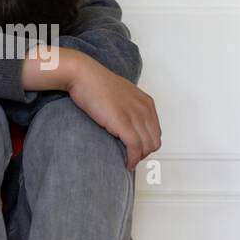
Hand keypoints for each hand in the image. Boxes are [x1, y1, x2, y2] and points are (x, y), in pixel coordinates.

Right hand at [64, 55, 161, 170]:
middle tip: (131, 158)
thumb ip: (129, 107)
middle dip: (144, 153)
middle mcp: (144, 109)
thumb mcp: (122, 95)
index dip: (147, 144)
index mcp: (146, 103)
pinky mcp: (122, 122)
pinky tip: (127, 164)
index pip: (156, 132)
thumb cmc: (96, 84)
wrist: (83, 75)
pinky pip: (135, 147)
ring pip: (147, 147)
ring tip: (128, 161)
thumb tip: (127, 123)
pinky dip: (133, 159)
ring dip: (138, 158)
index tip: (137, 151)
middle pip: (154, 141)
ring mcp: (135, 115)